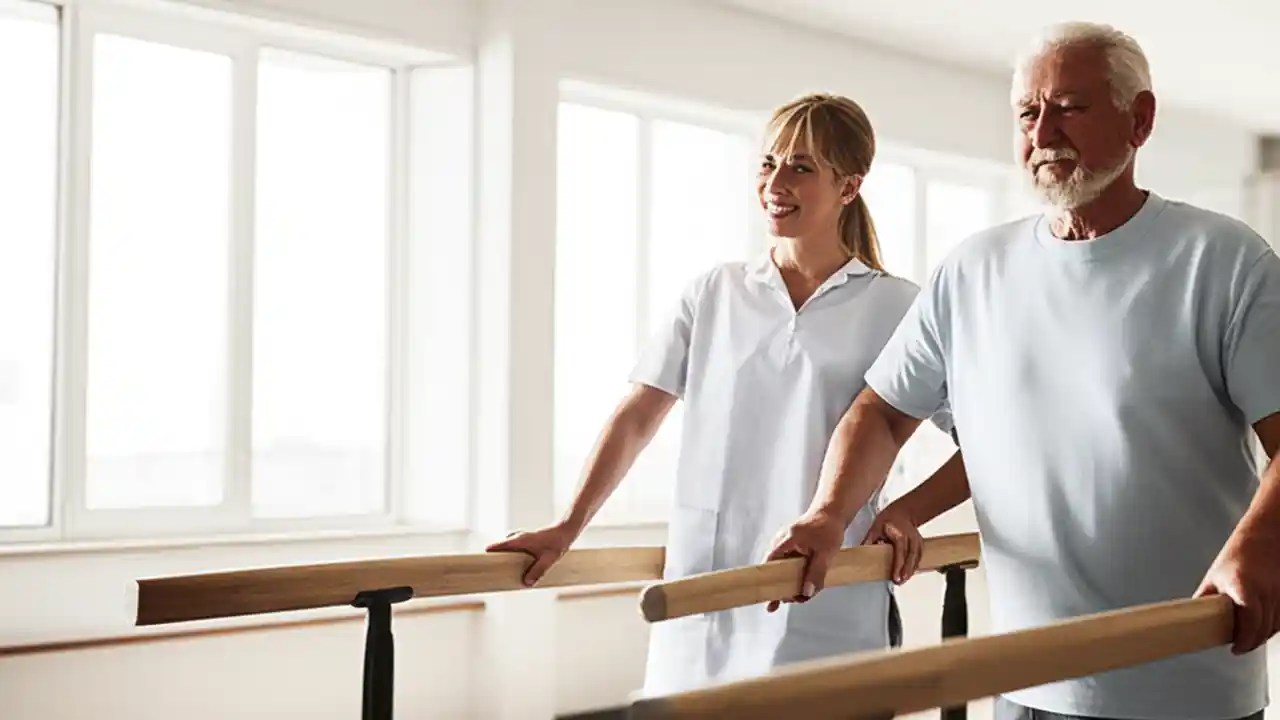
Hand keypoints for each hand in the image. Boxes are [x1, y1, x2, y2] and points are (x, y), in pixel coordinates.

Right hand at [486, 523, 577, 586]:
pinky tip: (516, 566)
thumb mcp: (548, 560)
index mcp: (519, 541)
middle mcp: (517, 538)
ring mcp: (520, 538)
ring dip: (503, 557)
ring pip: (506, 548)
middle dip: (494, 559)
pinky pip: (512, 548)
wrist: (565, 531)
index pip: (497, 546)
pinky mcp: (525, 540)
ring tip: (503, 571)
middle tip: (491, 571)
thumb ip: (537, 571)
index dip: (488, 553)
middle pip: (499, 548)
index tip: (480, 562)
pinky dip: (510, 555)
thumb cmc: (557, 544)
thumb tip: (525, 583)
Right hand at [763, 511, 846, 611]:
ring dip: (791, 582)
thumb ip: (816, 573)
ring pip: (783, 569)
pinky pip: (788, 565)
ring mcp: (784, 545)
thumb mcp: (825, 553)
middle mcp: (780, 543)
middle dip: (785, 587)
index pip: (769, 564)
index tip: (770, 599)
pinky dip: (795, 575)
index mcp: (784, 541)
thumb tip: (806, 593)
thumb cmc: (828, 528)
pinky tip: (804, 583)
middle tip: (797, 599)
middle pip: (775, 570)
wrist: (832, 513)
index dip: (769, 583)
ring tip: (803, 595)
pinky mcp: (791, 548)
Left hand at [862, 501, 922, 584]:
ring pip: (916, 558)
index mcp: (899, 534)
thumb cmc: (890, 518)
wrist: (903, 511)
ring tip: (904, 580)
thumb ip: (869, 541)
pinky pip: (918, 557)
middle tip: (900, 581)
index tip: (896, 576)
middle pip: (910, 557)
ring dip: (911, 570)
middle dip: (906, 571)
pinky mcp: (920, 544)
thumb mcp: (875, 528)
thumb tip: (861, 553)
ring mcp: (917, 541)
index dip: (898, 565)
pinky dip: (915, 566)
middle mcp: (910, 538)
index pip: (900, 552)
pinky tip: (910, 573)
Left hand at [1194, 529, 1279, 653]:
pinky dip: (1273, 626)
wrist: (1266, 535)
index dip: (1243, 640)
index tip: (1236, 648)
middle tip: (1240, 645)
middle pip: (1263, 629)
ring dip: (1262, 636)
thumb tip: (1193, 616)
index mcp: (1244, 587)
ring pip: (1275, 626)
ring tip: (1248, 637)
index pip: (1249, 622)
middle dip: (1251, 642)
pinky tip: (1263, 626)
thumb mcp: (1215, 575)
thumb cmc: (1240, 552)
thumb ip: (1207, 597)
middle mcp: (1266, 592)